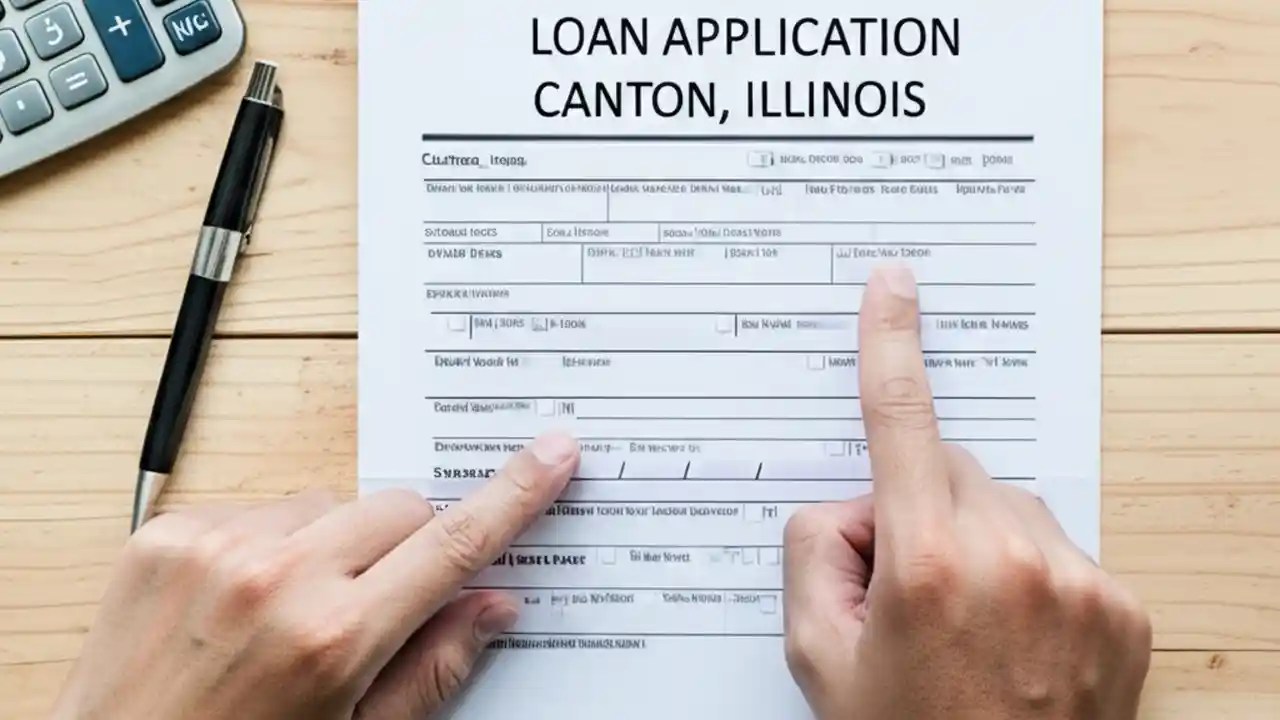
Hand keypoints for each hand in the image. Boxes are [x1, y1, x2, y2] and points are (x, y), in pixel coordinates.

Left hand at [51, 432, 578, 719]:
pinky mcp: (168, 534)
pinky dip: (268, 544)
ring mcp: (216, 548)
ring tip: (293, 612)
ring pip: (326, 505)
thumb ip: (432, 668)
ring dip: (331, 545)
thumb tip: (494, 606)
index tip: (551, 457)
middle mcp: (276, 579)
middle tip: (381, 601)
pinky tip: (244, 600)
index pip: (452, 546)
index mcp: (334, 638)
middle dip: (408, 545)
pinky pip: (258, 508)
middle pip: (397, 510)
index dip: (513, 497)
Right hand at [782, 266, 1151, 719]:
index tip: (894, 288)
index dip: (890, 344)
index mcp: (927, 565)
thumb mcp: (817, 656)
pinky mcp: (1121, 606)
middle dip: (917, 509)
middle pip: (952, 472)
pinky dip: (1029, 575)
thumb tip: (854, 508)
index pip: (901, 423)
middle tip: (904, 592)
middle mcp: (1011, 560)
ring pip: (1007, 507)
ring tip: (965, 625)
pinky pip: (1057, 549)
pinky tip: (1013, 636)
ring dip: (977, 540)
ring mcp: (1077, 583)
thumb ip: (813, 551)